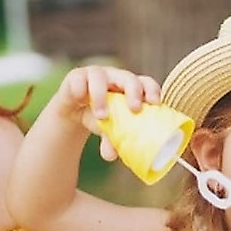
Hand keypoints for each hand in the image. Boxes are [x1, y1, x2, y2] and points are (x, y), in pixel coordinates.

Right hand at [46, 65, 161, 161]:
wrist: (75, 111)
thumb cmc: (102, 118)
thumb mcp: (109, 130)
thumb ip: (112, 141)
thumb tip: (112, 155)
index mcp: (131, 88)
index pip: (146, 83)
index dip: (152, 90)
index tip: (155, 103)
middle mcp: (116, 78)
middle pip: (128, 78)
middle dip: (134, 92)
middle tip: (135, 109)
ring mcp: (97, 74)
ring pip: (100, 77)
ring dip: (101, 96)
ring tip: (102, 116)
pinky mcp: (77, 76)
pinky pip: (79, 79)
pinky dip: (80, 89)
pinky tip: (80, 99)